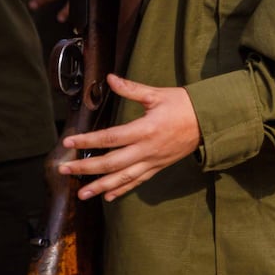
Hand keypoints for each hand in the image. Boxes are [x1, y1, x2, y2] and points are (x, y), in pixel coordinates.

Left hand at [59, 75, 202, 200]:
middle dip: (86, 168)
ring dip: (100, 186)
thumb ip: (131, 88)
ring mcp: (153, 160)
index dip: (88, 141)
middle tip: (64, 170)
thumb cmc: (184, 105)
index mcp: (145, 129)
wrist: (209, 121)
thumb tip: (109, 78)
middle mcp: (147, 149)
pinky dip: (122, 190)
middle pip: (111, 163)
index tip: (68, 143)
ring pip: (123, 178)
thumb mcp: (157, 94)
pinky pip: (138, 181)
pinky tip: (108, 196)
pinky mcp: (159, 166)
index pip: (110, 137)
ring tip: (82, 194)